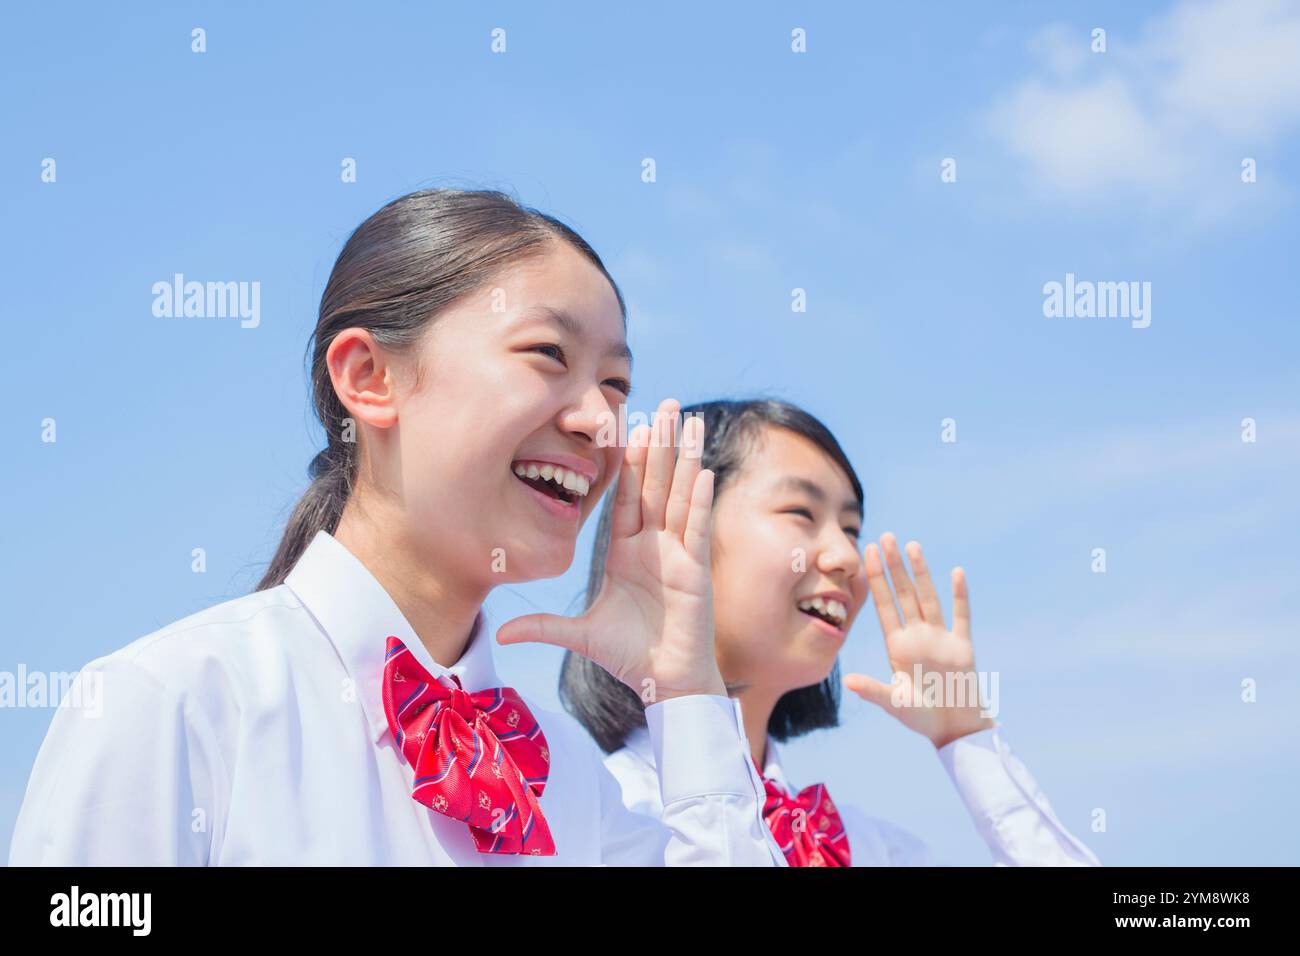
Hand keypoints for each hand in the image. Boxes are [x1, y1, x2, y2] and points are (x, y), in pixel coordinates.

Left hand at [497, 399, 724, 702]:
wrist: (662, 682)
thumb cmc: (628, 656)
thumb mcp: (578, 635)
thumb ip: (543, 626)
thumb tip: (502, 633)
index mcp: (626, 552)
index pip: (626, 496)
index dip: (627, 460)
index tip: (627, 424)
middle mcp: (653, 545)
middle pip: (655, 484)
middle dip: (659, 443)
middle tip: (664, 404)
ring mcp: (676, 554)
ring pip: (679, 495)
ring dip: (684, 457)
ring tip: (688, 420)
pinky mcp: (695, 569)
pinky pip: (695, 527)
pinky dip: (699, 499)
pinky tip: (703, 468)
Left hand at [843, 533, 995, 748]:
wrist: (953, 729)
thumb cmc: (920, 718)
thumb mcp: (894, 702)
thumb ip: (873, 689)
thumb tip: (848, 680)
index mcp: (897, 645)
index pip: (884, 605)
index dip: (876, 579)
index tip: (867, 553)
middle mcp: (916, 635)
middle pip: (904, 593)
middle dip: (894, 566)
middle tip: (885, 536)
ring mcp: (940, 637)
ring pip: (929, 597)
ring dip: (922, 572)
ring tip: (912, 545)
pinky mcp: (962, 645)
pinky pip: (961, 616)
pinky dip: (960, 595)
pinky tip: (957, 572)